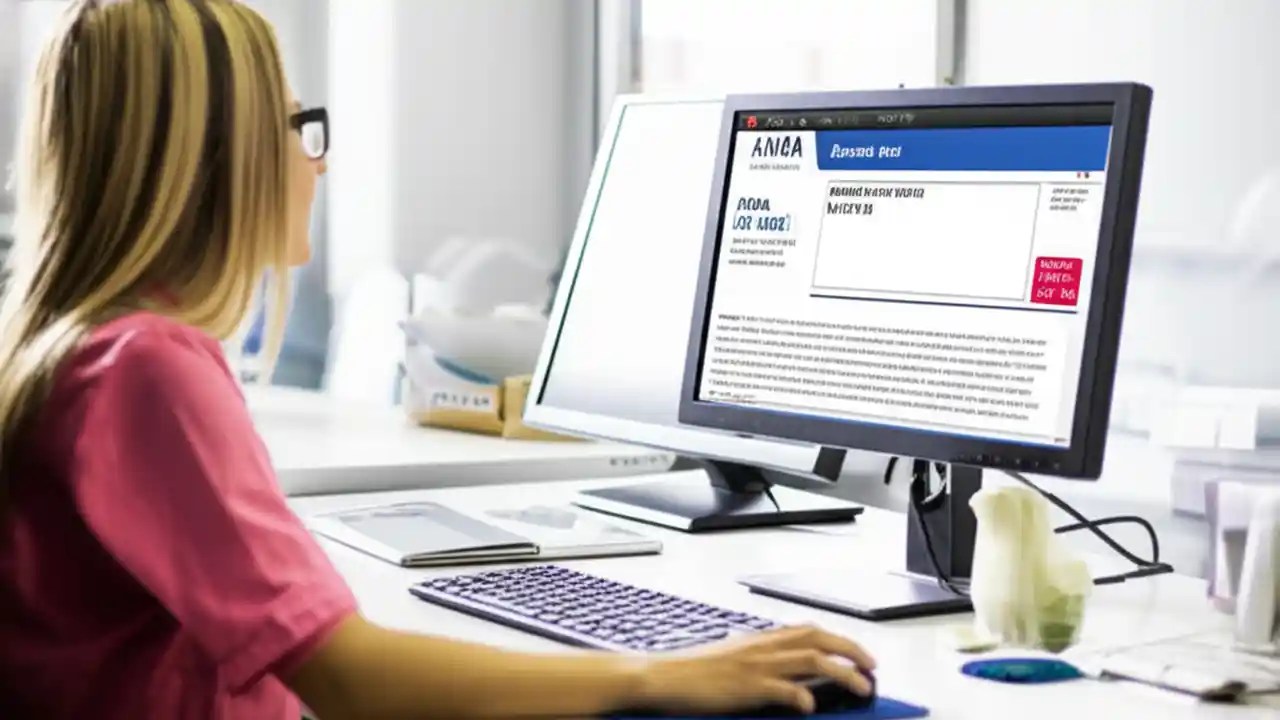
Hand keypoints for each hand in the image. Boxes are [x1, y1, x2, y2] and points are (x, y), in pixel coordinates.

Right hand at [631, 624, 876, 714]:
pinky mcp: (745, 687)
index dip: (839, 640)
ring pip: (812, 660)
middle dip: (851, 650)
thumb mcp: (728, 659)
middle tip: (872, 668)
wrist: (660, 676)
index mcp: (759, 640)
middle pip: (818, 639)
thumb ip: (756, 661)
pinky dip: (802, 696)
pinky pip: (783, 689)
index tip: (857, 654)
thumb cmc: (689, 672)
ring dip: (842, 673)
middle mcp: (762, 647)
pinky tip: (812, 707)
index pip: (808, 630)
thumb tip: (783, 673)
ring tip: (862, 688)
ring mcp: (755, 666)